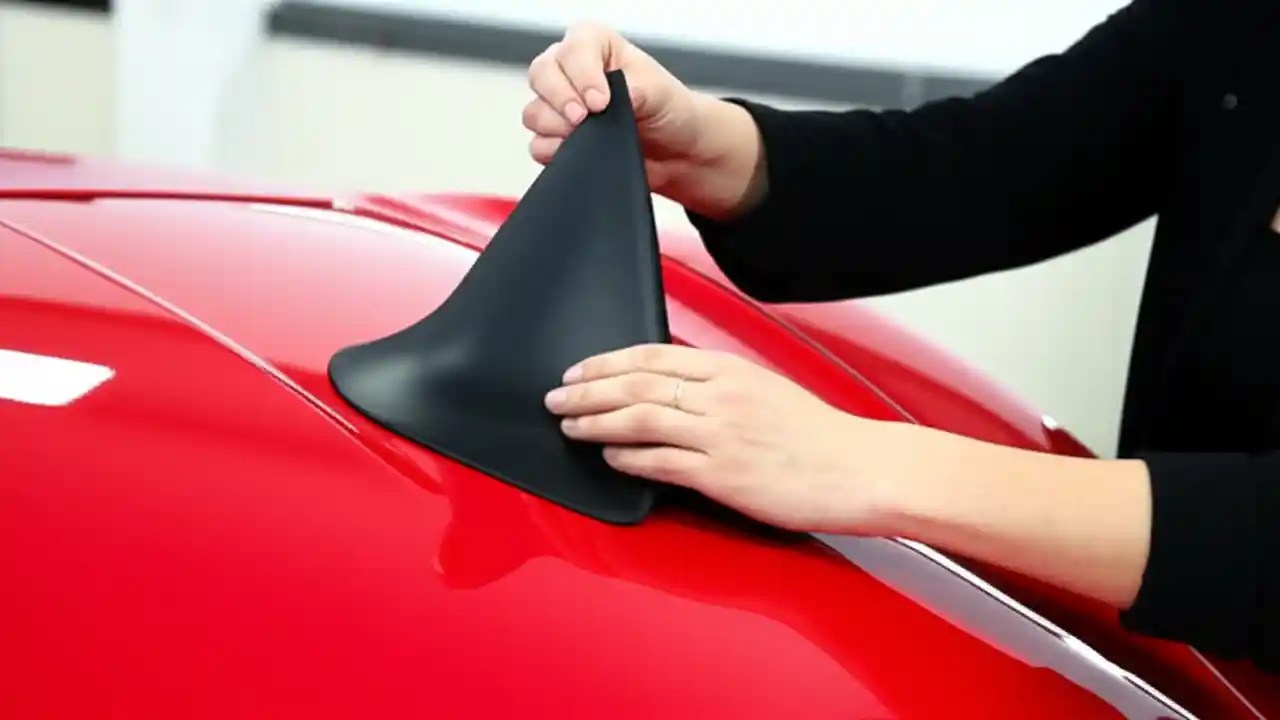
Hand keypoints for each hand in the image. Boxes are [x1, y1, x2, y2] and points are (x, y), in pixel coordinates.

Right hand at [524, 23, 765, 218]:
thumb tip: (602, 103)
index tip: (602, 102)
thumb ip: (630, 90)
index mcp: (594, 45)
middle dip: (561, 100)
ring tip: (589, 137)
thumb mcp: (659, 91)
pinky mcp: (556, 139)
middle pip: (540, 75)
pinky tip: (582, 153)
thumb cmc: (668, 109)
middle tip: (585, 119)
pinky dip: (556, 152)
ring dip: (558, 128)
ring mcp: (559, 106)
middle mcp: (570, 70)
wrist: (675, 151)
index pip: (572, 50)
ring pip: (534, 113)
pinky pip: (538, 146)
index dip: (582, 76)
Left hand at [542, 343, 908, 532]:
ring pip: (638, 419)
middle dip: (587, 389)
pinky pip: (660, 462)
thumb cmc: (818, 436)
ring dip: (595, 421)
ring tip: (569, 425)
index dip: (606, 362)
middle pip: (635, 383)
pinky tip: (608, 457)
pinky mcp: (722, 473)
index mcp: (729, 369)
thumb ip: (719, 385)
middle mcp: (719, 395)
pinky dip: (627, 457)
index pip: (651, 356)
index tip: (579, 369)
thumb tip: (673, 388)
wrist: (860, 469)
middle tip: (556, 396)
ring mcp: (719, 434)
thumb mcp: (766, 390)